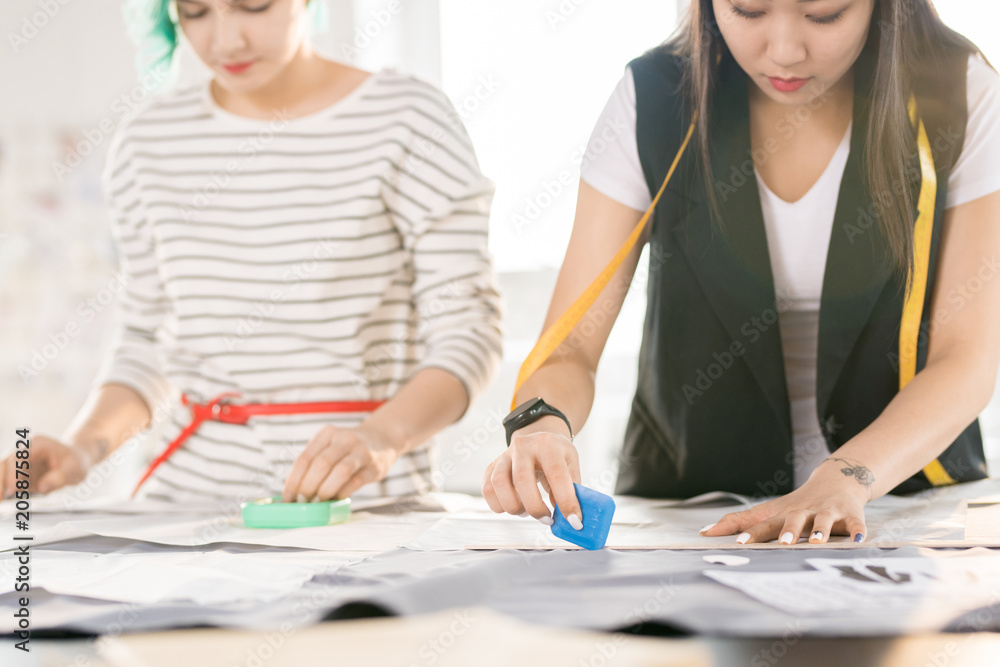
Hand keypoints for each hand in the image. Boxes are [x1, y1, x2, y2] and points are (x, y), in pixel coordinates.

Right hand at [1, 434, 93, 498]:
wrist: (77, 460)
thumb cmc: (76, 461)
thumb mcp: (75, 468)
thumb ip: (60, 477)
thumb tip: (43, 487)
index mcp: (38, 445)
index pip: (19, 458)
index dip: (13, 473)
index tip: (13, 489)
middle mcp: (25, 452)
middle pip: (5, 464)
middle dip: (1, 481)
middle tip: (0, 499)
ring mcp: (21, 463)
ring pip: (2, 472)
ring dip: (0, 486)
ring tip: (0, 501)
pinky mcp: (20, 475)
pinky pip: (7, 482)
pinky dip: (4, 491)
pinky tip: (4, 501)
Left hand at [282, 424, 399, 501]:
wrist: (382, 438)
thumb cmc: (347, 449)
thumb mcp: (330, 446)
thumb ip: (314, 464)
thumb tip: (294, 493)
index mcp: (327, 434)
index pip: (305, 458)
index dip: (294, 480)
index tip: (288, 498)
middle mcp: (345, 439)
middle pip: (321, 464)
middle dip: (308, 486)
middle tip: (302, 502)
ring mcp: (362, 451)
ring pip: (340, 471)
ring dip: (325, 490)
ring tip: (317, 502)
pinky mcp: (375, 467)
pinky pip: (356, 482)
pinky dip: (342, 493)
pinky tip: (335, 500)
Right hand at [481, 415, 582, 527]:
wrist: (538, 437)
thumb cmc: (558, 455)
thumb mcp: (572, 465)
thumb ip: (572, 489)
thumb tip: (569, 519)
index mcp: (547, 444)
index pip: (557, 474)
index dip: (566, 501)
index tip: (574, 521)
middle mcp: (523, 446)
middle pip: (522, 479)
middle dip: (535, 507)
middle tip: (547, 519)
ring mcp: (504, 455)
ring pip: (499, 484)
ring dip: (514, 506)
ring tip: (527, 512)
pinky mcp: (492, 466)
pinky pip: (487, 489)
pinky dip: (498, 505)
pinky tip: (515, 506)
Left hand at [700, 459, 872, 543]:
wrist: (836, 480)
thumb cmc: (797, 504)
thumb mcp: (768, 511)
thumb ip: (739, 522)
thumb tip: (704, 531)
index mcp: (782, 514)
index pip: (764, 524)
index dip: (752, 533)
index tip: (739, 543)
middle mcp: (803, 512)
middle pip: (793, 520)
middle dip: (788, 531)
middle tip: (783, 542)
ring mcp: (827, 513)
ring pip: (823, 521)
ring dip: (820, 531)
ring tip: (816, 541)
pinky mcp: (850, 514)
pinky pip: (855, 523)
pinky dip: (858, 530)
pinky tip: (859, 539)